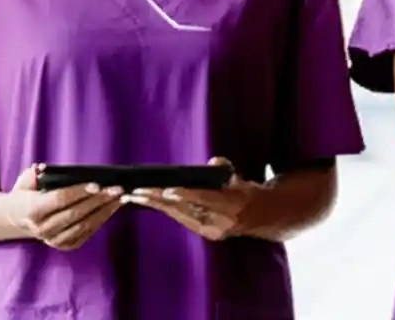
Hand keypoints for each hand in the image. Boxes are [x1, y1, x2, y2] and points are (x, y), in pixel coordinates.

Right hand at [5, 164, 124, 249]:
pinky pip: (87, 233)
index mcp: (33, 210)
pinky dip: (102, 220)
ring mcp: (54, 240)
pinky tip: (113, 208)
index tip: (97, 185)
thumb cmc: (28, 196)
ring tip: (120, 198)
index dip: (79, 192)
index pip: (59, 199)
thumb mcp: (25, 183)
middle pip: (75, 213)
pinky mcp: (65, 245)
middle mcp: (42, 228)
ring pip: (84, 225)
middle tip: (116, 189)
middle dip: (98, 200)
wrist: (21, 219)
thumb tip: (39, 169)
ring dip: (105, 211)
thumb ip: (31, 176)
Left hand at [125, 158, 261, 240]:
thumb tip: (214, 162)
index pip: (204, 199)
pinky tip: (150, 203)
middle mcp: (219, 221)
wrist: (260, 216)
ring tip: (134, 197)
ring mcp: (211, 230)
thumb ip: (225, 168)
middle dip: (159, 200)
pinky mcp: (204, 234)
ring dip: (156, 206)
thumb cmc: (247, 192)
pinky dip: (166, 210)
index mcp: (232, 204)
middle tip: (137, 192)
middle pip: (185, 209)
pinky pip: (182, 220)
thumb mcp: (240, 177)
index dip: (185, 195)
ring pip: (179, 215)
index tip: (166, 191)